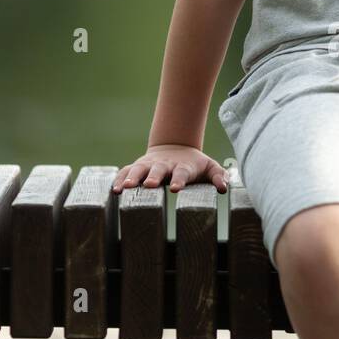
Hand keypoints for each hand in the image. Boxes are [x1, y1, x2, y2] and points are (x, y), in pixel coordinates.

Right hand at [112, 144, 228, 193]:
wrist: (175, 148)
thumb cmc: (195, 164)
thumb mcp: (210, 167)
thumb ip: (219, 176)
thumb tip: (224, 188)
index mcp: (182, 166)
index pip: (182, 173)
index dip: (179, 179)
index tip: (176, 188)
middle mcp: (164, 165)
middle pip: (158, 170)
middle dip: (153, 177)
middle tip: (149, 185)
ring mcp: (149, 165)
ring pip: (138, 170)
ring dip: (132, 178)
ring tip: (125, 188)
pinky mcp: (137, 168)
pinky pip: (126, 172)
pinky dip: (119, 179)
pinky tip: (114, 190)